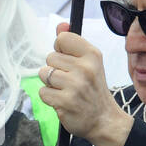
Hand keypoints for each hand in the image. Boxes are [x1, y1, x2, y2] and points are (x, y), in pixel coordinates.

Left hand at [39, 21, 131, 145]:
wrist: (103, 120)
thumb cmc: (93, 89)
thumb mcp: (89, 63)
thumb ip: (72, 43)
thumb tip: (60, 25)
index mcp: (92, 54)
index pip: (62, 39)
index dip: (60, 50)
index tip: (68, 61)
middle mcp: (85, 68)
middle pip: (50, 57)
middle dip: (55, 69)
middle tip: (69, 80)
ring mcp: (75, 85)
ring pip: (44, 73)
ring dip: (50, 83)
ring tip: (65, 90)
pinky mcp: (64, 102)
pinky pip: (42, 92)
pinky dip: (49, 97)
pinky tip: (62, 100)